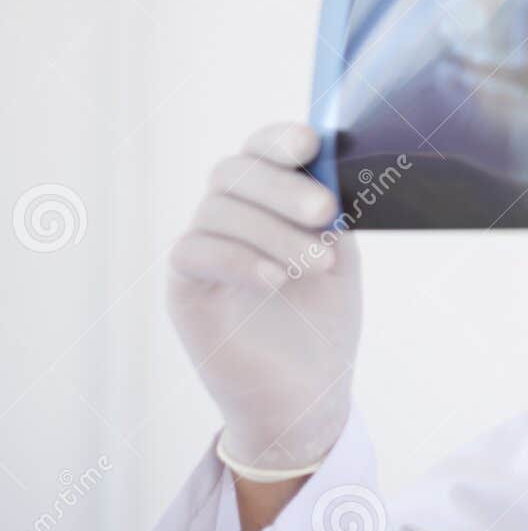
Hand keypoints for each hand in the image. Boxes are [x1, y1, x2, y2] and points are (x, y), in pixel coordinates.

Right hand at [167, 122, 360, 473]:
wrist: (308, 391)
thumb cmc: (324, 316)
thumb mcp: (339, 253)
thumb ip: (331, 210)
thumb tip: (333, 162)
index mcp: (268, 197)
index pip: (261, 149)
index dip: (280, 139)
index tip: (311, 143)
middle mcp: (228, 214)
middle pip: (234, 173)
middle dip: (282, 187)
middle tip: (325, 211)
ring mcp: (202, 249)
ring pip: (218, 212)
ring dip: (274, 233)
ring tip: (318, 264)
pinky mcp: (184, 290)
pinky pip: (195, 254)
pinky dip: (239, 261)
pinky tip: (277, 280)